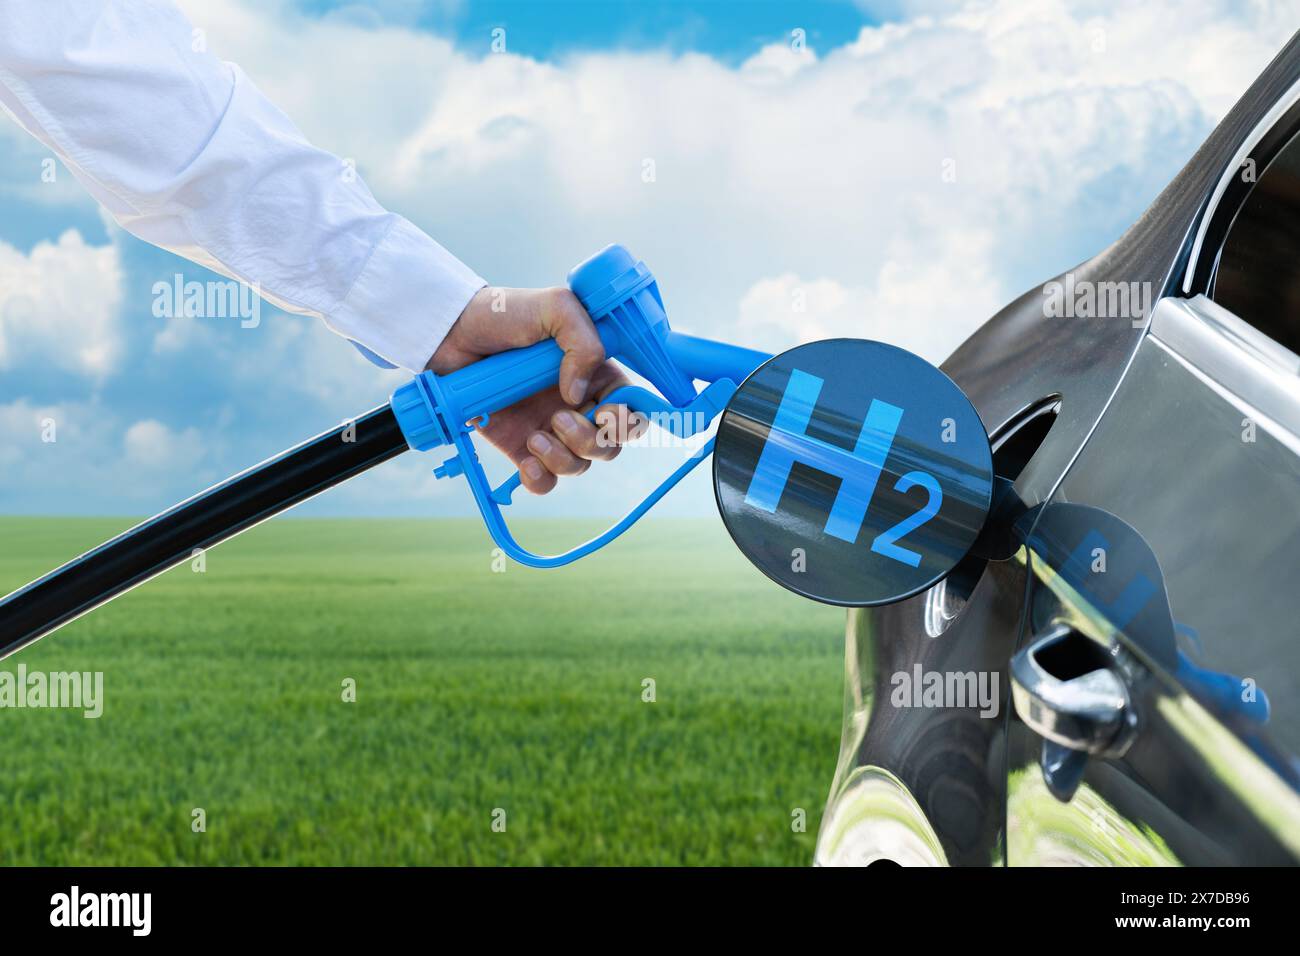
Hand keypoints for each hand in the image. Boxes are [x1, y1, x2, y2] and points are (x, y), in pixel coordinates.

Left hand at [428, 286, 644, 494]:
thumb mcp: (556, 307)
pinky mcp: (521, 448)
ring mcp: (550, 429)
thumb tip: (577, 395)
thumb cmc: (506, 313)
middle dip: (592, 441)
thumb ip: (583, 342)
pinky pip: (544, 481)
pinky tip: (528, 462)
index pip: (631, 408)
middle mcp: (579, 405)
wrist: (452, 333)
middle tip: (559, 418)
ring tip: (535, 435)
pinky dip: (541, 479)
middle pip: (610, 445)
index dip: (625, 419)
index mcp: (596, 374)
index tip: (602, 412)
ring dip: (563, 458)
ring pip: (580, 465)